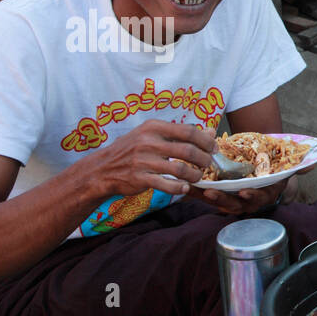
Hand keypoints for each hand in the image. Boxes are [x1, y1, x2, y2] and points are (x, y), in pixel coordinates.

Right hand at [87, 119, 215, 198]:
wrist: (103, 168)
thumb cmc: (132, 150)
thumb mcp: (153, 135)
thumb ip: (181, 133)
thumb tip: (210, 131)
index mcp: (153, 127)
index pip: (188, 131)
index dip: (206, 141)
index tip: (214, 148)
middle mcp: (148, 142)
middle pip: (188, 150)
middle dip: (204, 159)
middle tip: (208, 164)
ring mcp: (143, 161)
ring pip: (181, 169)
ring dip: (195, 175)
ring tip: (197, 177)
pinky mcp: (140, 178)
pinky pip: (168, 185)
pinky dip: (180, 188)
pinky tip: (184, 188)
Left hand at [188, 175, 291, 215]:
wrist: (260, 171)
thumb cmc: (272, 169)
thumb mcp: (285, 167)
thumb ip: (298, 166)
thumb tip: (314, 163)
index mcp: (265, 193)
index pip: (259, 197)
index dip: (252, 195)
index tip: (244, 191)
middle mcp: (249, 200)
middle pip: (236, 203)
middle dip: (224, 199)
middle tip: (212, 192)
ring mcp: (234, 200)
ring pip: (220, 203)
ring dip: (208, 198)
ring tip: (198, 190)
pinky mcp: (220, 197)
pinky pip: (208, 198)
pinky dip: (198, 194)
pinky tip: (187, 187)